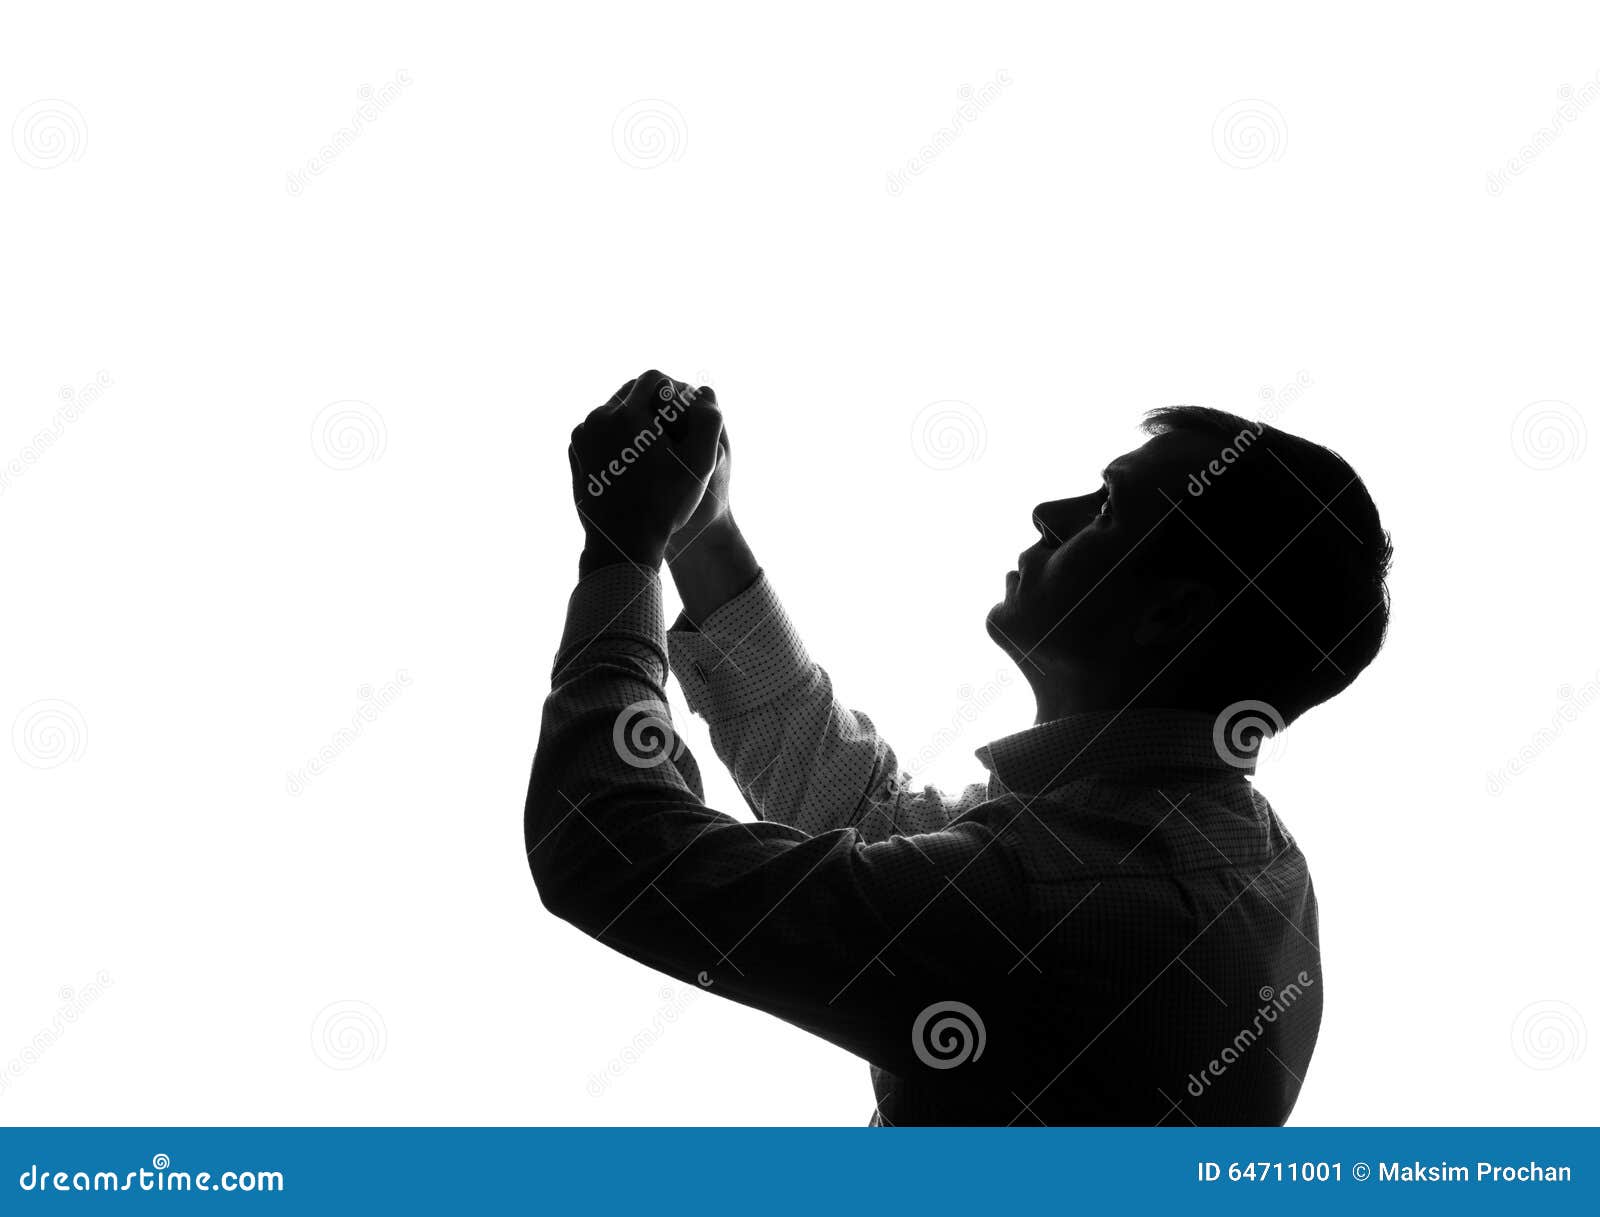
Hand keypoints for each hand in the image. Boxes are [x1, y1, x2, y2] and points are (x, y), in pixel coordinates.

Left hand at [569, 371, 723, 573]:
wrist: (623, 543)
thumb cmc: (666, 505)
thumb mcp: (700, 465)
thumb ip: (708, 421)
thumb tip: (703, 392)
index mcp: (627, 415)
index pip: (652, 380)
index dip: (671, 392)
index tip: (680, 414)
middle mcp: (597, 418)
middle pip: (629, 393)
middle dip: (649, 405)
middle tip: (667, 432)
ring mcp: (581, 436)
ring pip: (612, 412)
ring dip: (630, 422)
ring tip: (649, 450)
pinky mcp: (575, 452)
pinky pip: (597, 431)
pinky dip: (613, 438)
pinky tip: (630, 462)